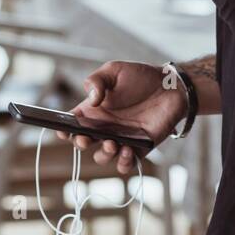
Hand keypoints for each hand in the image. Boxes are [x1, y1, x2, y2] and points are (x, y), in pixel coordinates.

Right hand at [55, 60, 187, 175]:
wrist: (170, 86)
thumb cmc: (140, 76)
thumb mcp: (114, 70)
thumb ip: (96, 80)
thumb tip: (91, 101)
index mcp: (93, 110)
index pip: (72, 123)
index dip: (63, 129)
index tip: (63, 130)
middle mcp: (104, 127)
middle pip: (83, 143)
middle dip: (81, 143)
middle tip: (86, 139)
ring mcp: (120, 139)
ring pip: (103, 157)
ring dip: (104, 155)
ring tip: (113, 143)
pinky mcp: (139, 148)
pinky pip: (125, 164)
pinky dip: (123, 163)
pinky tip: (127, 151)